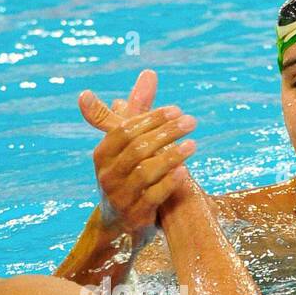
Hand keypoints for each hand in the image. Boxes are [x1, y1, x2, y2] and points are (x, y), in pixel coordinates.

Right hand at [79, 70, 196, 239]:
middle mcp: (107, 175)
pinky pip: (153, 197)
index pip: (125, 130)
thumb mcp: (128, 143)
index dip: (151, 118)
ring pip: (146, 172)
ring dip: (171, 156)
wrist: (119, 221)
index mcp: (102, 154)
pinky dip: (169, 182)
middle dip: (166, 133)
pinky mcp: (134, 216)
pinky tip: (185, 170)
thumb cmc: (127, 173)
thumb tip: (149, 72)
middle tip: (191, 122)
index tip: (176, 110)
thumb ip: (138, 108)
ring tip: (193, 144)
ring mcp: (119, 197)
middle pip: (137, 149)